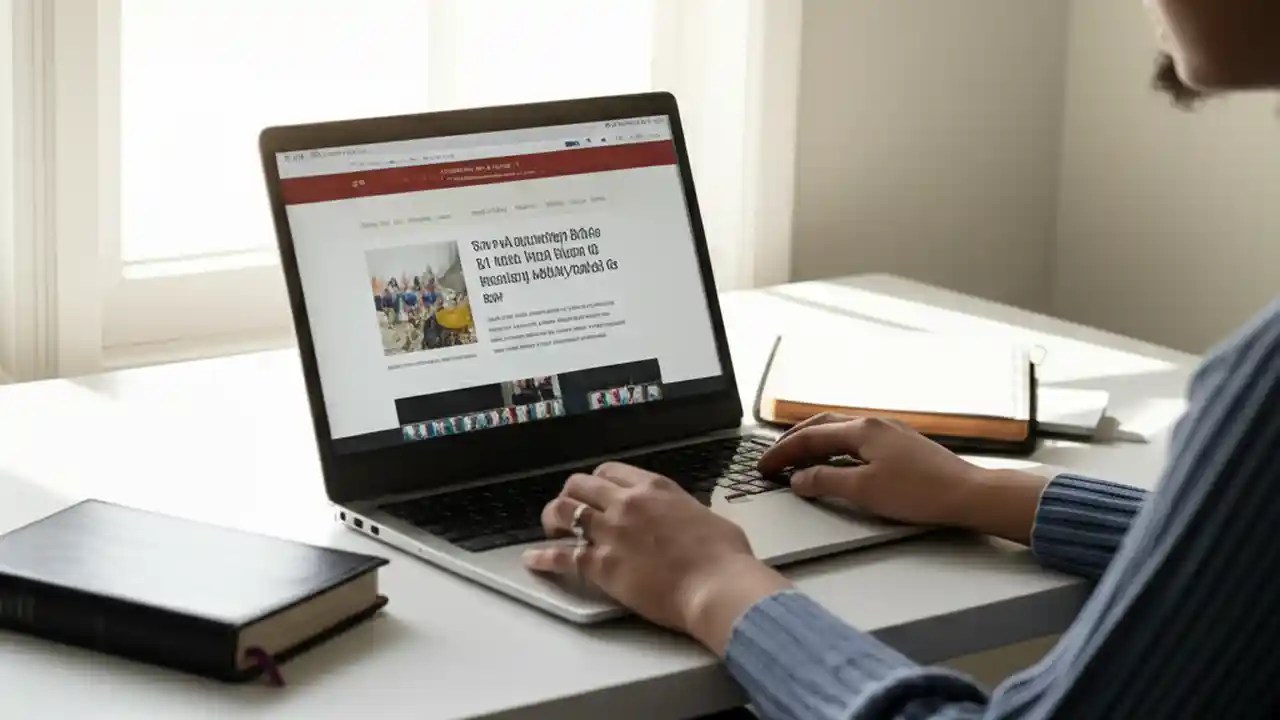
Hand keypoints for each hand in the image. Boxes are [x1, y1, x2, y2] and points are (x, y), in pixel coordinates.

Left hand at [524, 463, 790, 653]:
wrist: (716, 584)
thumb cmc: (723, 555)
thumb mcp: (704, 515)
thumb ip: (683, 510)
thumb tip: (683, 517)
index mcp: (653, 487)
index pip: (609, 471)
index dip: (596, 482)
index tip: (594, 492)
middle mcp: (626, 502)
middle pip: (579, 485)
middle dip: (570, 495)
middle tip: (569, 510)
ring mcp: (610, 532)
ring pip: (564, 512)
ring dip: (553, 518)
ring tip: (551, 529)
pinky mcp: (601, 564)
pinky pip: (562, 555)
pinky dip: (543, 557)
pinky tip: (533, 560)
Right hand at [758, 414, 1046, 543]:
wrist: (968, 494)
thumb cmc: (918, 492)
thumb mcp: (864, 491)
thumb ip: (826, 481)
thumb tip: (798, 478)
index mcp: (860, 430)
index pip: (809, 437)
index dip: (782, 453)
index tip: (763, 468)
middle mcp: (872, 423)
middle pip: (822, 425)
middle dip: (793, 441)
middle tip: (773, 460)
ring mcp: (889, 431)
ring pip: (840, 429)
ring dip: (813, 441)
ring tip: (796, 457)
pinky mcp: (901, 444)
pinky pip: (855, 438)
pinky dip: (834, 446)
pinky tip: (834, 460)